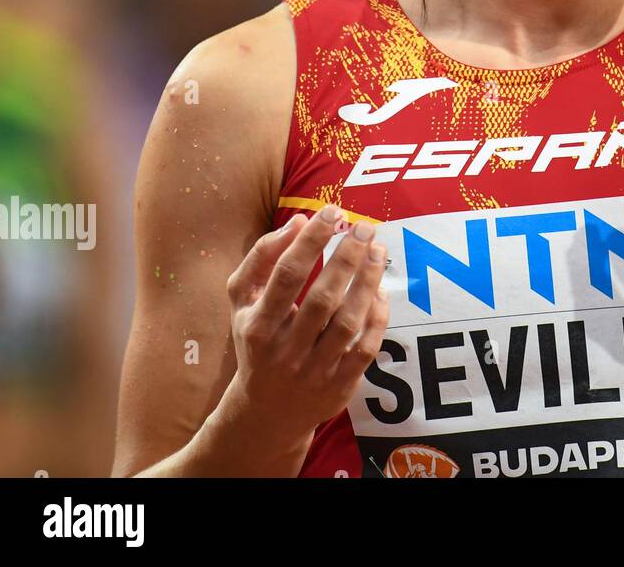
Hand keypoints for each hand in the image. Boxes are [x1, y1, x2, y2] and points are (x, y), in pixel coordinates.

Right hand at [223, 208, 389, 444]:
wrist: (266, 411)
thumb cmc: (256, 341)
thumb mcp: (243, 302)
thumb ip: (260, 259)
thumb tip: (297, 222)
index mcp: (257, 326)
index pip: (287, 275)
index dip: (311, 240)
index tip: (332, 212)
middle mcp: (284, 351)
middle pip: (322, 298)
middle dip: (346, 257)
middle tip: (364, 227)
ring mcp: (314, 371)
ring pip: (348, 322)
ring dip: (367, 282)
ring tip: (377, 249)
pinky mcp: (339, 386)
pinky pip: (365, 348)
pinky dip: (377, 317)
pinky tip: (380, 289)